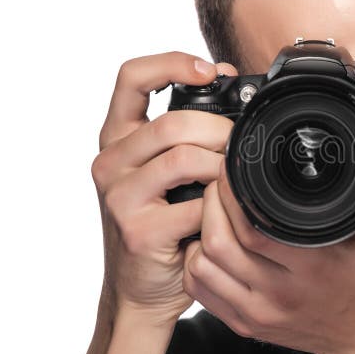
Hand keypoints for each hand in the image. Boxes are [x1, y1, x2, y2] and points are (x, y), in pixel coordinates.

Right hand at [91, 51, 237, 326]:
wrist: (144, 289)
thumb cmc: (166, 225)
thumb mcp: (169, 173)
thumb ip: (188, 135)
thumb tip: (231, 86)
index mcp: (117, 138)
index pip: (132, 78)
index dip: (172, 63)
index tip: (211, 71)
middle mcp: (110, 162)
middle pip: (173, 122)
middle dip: (221, 128)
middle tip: (244, 144)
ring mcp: (119, 196)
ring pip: (184, 158)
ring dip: (223, 165)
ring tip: (237, 178)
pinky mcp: (139, 229)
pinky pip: (195, 204)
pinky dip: (221, 205)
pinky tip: (227, 213)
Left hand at [182, 135, 354, 353]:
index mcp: (314, 267)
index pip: (252, 227)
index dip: (233, 193)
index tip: (236, 168)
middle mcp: (280, 294)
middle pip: (217, 243)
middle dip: (211, 204)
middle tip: (220, 181)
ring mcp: (259, 314)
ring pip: (202, 268)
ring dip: (201, 233)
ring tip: (215, 209)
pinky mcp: (246, 325)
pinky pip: (201, 292)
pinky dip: (198, 263)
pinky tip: (213, 244)